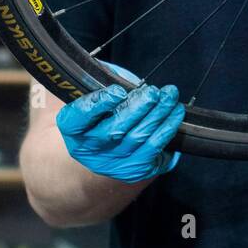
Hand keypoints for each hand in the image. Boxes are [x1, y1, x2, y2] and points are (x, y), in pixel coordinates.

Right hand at [56, 61, 185, 182]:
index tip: (119, 91)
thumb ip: (102, 89)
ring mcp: (112, 163)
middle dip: (137, 109)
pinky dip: (167, 129)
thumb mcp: (92, 101)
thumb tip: (122, 77)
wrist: (104, 152)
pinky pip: (153, 149)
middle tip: (153, 92)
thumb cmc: (100, 117)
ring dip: (158, 115)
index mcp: (72, 130)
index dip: (99, 104)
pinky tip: (175, 113)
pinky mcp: (134, 169)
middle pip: (114, 131)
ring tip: (169, 96)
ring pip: (138, 138)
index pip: (80, 117)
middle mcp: (90, 150)